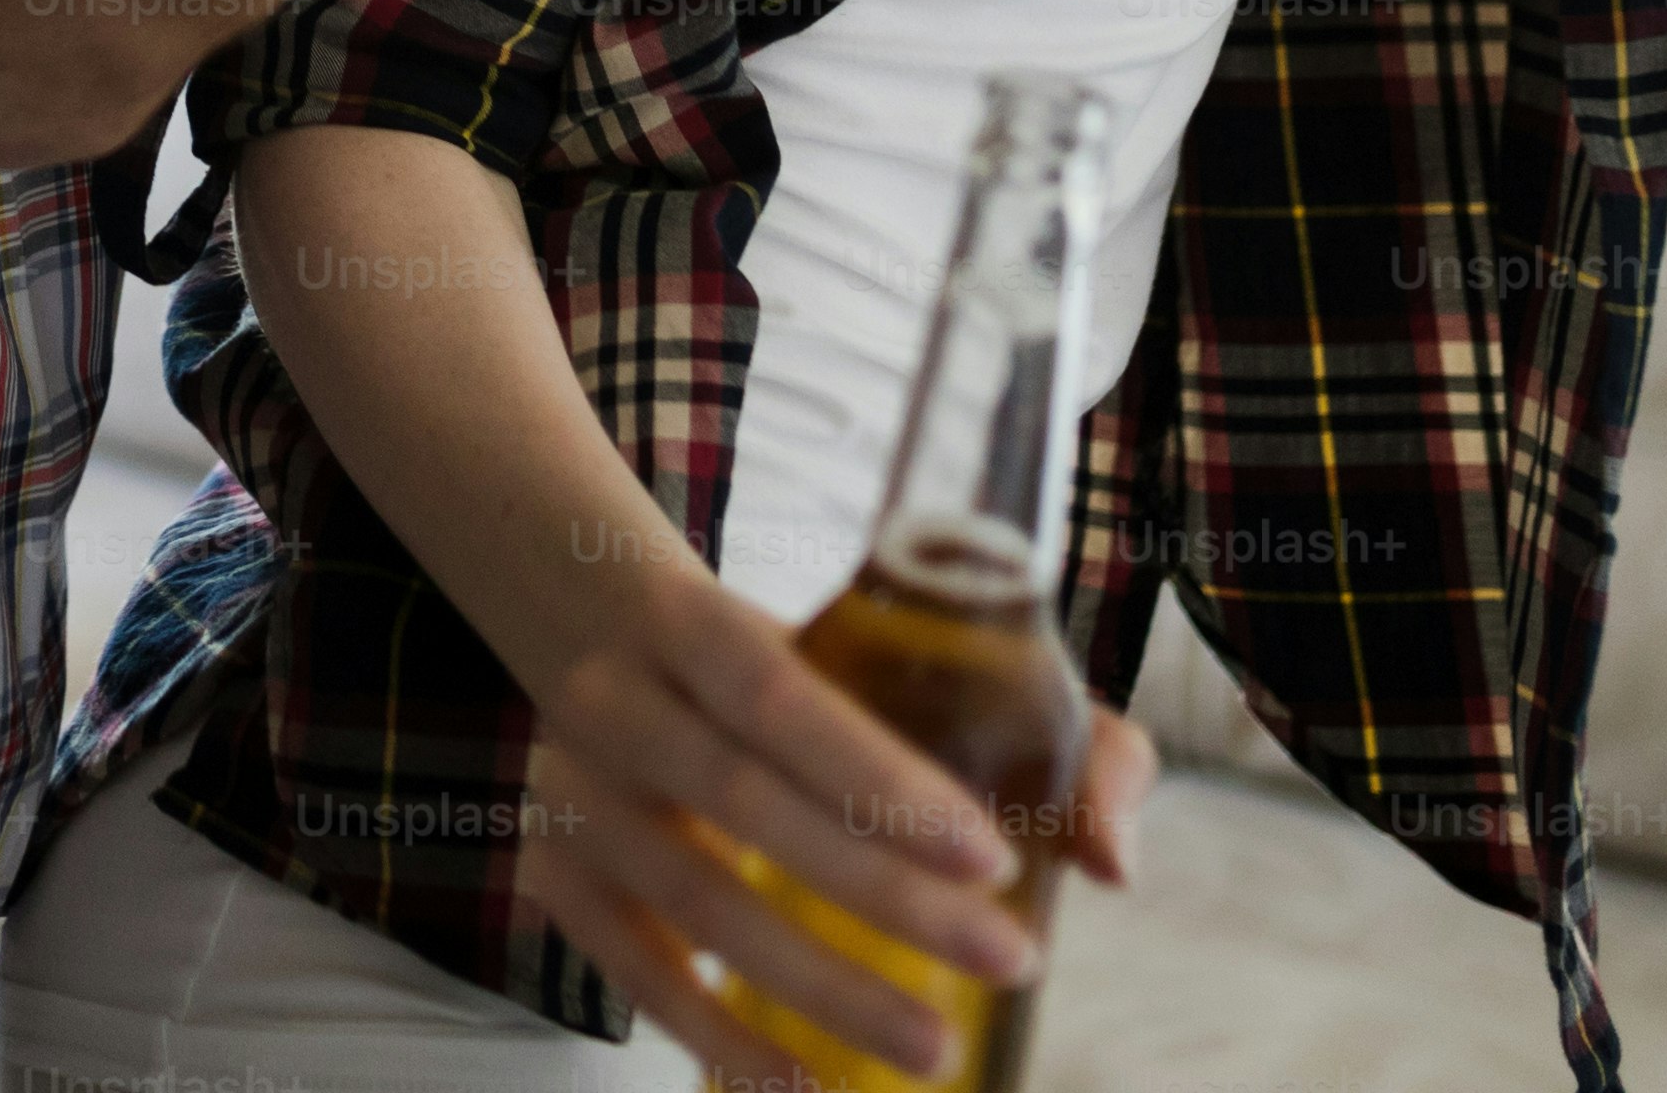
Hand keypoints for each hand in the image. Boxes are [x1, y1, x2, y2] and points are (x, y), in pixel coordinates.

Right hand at [508, 556, 1049, 1087]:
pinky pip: (631, 970)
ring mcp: (567, 791)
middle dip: (882, 895)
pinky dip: (715, 1034)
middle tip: (1010, 962)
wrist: (594, 630)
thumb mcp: (892, 648)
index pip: (778, 692)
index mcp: (688, 620)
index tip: (993, 859)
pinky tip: (806, 1082)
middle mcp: (610, 699)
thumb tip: (1113, 857)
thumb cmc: (791, 658)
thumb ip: (1037, 726)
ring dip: (815, 985)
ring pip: (688, 899)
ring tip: (933, 1050)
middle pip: (741, 801)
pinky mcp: (552, 872)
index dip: (877, 777)